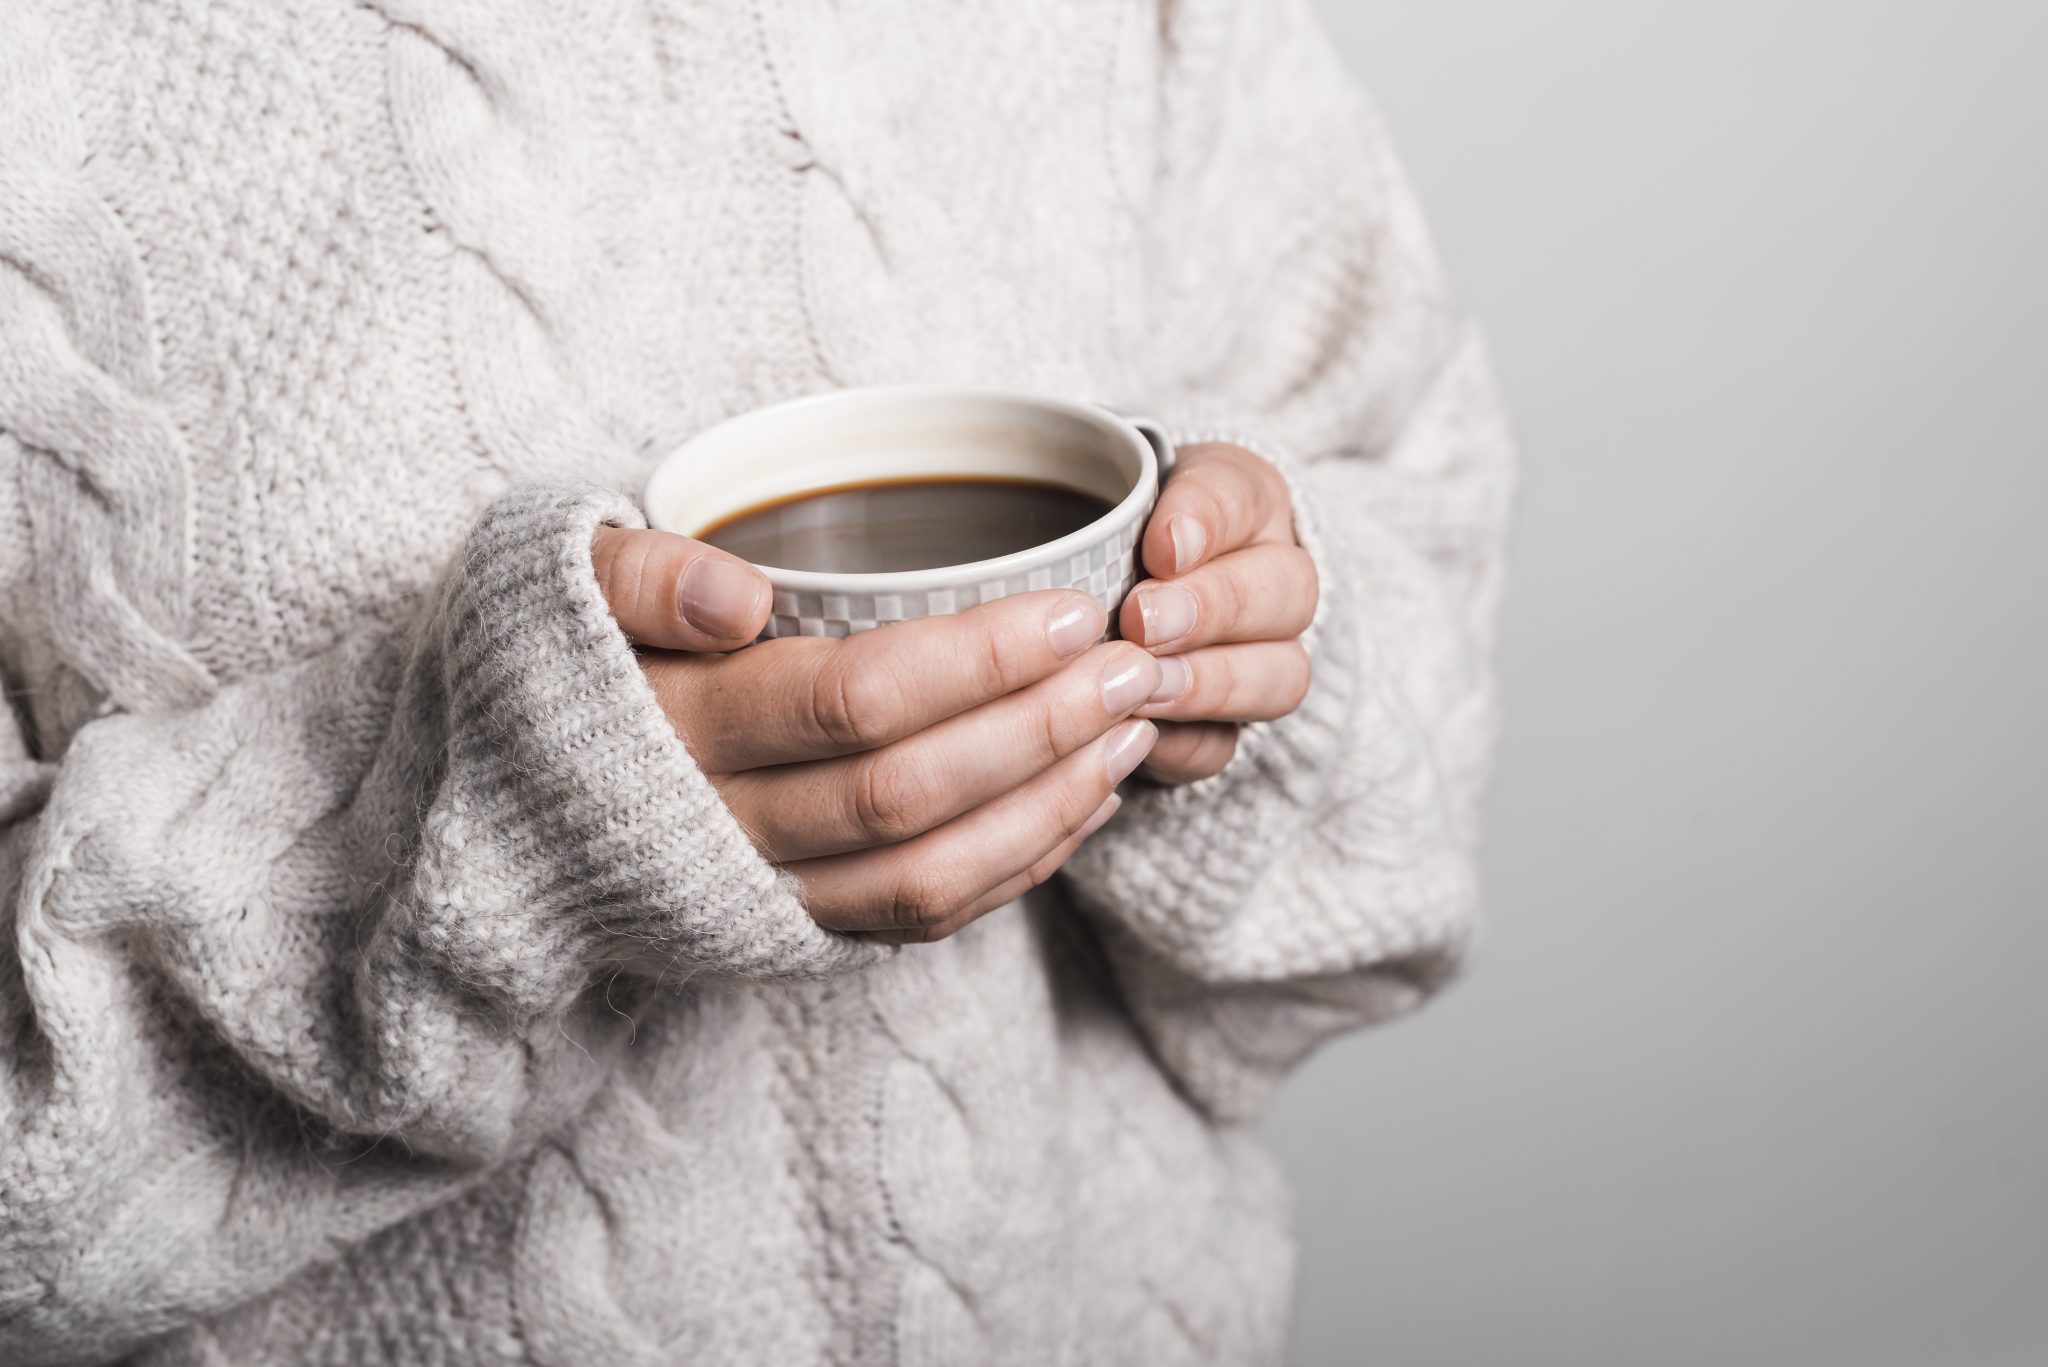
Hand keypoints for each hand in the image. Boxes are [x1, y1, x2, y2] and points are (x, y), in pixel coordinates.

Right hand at [590, 526, 1162, 942]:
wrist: (492, 824)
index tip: (1072, 609)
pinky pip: (919, 922)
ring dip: (1048, 804)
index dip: (975, 659)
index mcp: (671, 727)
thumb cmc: (547, 668)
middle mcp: (719, 827)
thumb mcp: (548, 586)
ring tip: (1134, 728)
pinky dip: (1017, 868)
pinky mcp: (791, 934)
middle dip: (1039, 726)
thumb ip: (633, 574)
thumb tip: (737, 594)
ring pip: (927, 874)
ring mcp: (759, 894)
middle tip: (1134, 663)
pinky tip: (1084, 801)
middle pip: (908, 791)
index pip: (850, 698)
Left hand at [1120, 443, 1317, 783]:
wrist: (1095, 595)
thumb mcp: (1102, 502)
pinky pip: (1229, 745)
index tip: (1161, 547)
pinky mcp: (1230, 727)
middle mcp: (1274, 578)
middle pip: (1288, 592)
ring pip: (1282, 676)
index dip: (1207, 521)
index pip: (1243, 495)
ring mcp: (1265, 658)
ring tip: (1145, 687)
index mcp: (1244, 501)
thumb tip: (1083, 547)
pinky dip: (1186, 744)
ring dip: (1210, 683)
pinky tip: (1139, 735)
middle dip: (1213, 610)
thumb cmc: (1100, 536)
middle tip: (1143, 622)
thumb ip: (1107, 515)